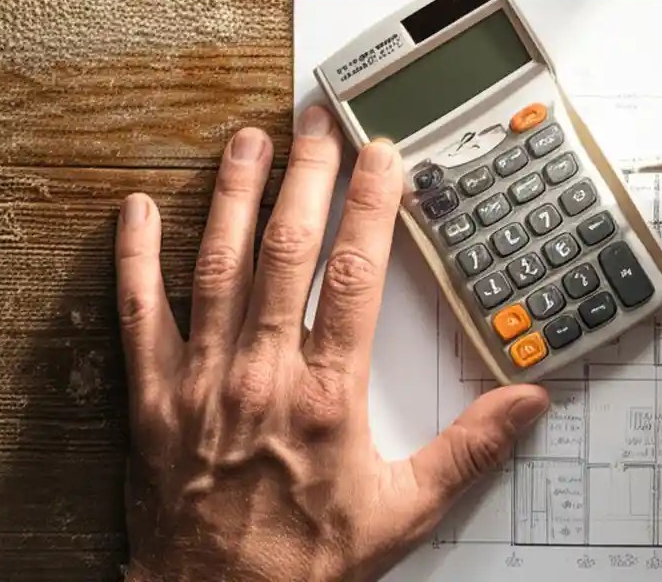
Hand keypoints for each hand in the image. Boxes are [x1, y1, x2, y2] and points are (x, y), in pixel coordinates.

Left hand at [114, 109, 549, 581]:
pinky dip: (134, 257)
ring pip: (215, 264)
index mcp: (327, 394)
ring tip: (246, 142)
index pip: (354, 274)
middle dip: (306, 176)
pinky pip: (138, 313)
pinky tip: (135, 211)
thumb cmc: (304, 561)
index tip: (381, 157)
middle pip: (286, 250)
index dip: (370, 203)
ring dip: (231, 195)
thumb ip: (469, 448)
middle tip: (316, 124)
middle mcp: (262, 372)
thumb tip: (527, 403)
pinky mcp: (154, 396)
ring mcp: (202, 377)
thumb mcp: (404, 510)